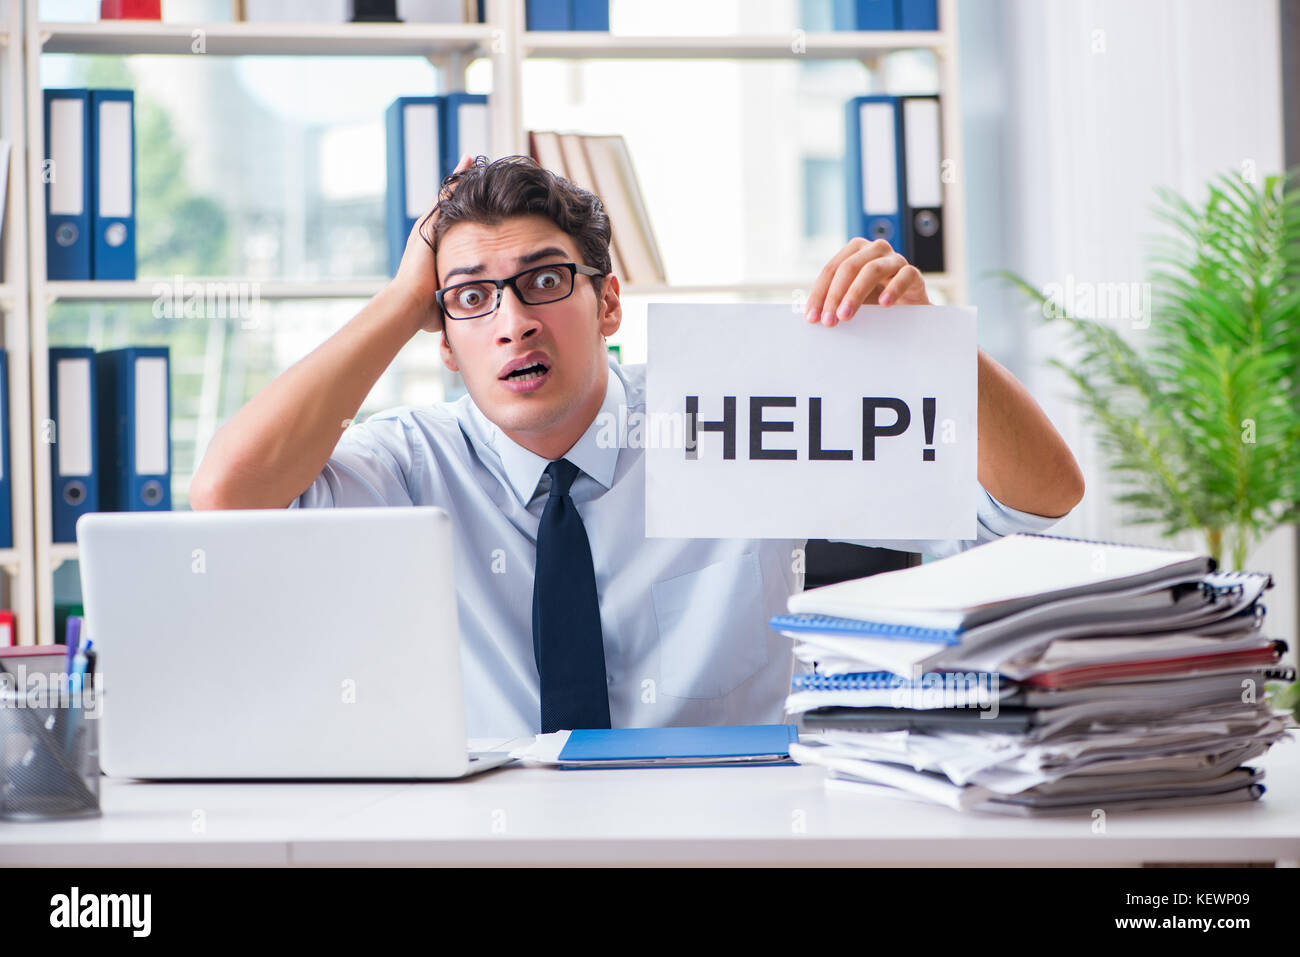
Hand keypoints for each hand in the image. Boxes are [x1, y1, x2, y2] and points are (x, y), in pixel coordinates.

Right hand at [393, 153, 475, 333]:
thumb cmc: (425, 311)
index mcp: (432, 250)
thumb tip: (465, 318)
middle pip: (446, 204)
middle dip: (459, 186)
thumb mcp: (446, 301)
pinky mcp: (427, 224)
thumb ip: (455, 302)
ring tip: (472, 159)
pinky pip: (444, 195)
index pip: (450, 224)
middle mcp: (427, 234)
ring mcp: (426, 228)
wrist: (409, 305)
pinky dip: (455, 179)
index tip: (476, 197)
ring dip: (458, 178)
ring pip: (445, 196)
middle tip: (473, 165)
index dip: (463, 211)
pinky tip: (467, 162)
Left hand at [804, 237, 929, 326]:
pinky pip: (904, 275)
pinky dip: (893, 289)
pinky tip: (884, 304)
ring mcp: (895, 259)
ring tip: (846, 315)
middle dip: (835, 295)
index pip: (831, 269)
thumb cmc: (875, 302)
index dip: (819, 293)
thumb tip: (811, 317)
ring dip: (855, 293)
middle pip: (849, 267)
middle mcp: (874, 250)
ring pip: (872, 269)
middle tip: (828, 320)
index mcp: (855, 252)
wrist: (909, 310)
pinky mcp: (914, 273)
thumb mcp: (851, 300)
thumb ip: (834, 302)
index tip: (812, 318)